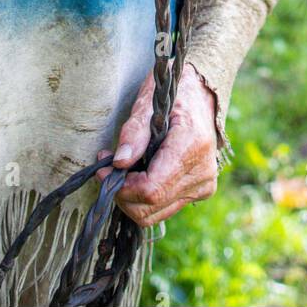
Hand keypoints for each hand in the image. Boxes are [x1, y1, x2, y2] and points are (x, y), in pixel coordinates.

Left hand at [95, 64, 218, 226]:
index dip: (122, 186)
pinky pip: (164, 208)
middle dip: (122, 193)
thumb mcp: (149, 102)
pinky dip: (145, 197)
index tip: (104, 169)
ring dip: (131, 197)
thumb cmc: (175, 92)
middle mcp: (201, 173)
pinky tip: (138, 173)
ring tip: (121, 169)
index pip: (151, 189)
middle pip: (151, 207)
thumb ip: (134, 131)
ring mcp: (203, 185)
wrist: (203, 94)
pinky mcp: (200, 191)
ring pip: (155, 214)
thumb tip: (118, 162)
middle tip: (107, 168)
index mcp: (191, 147)